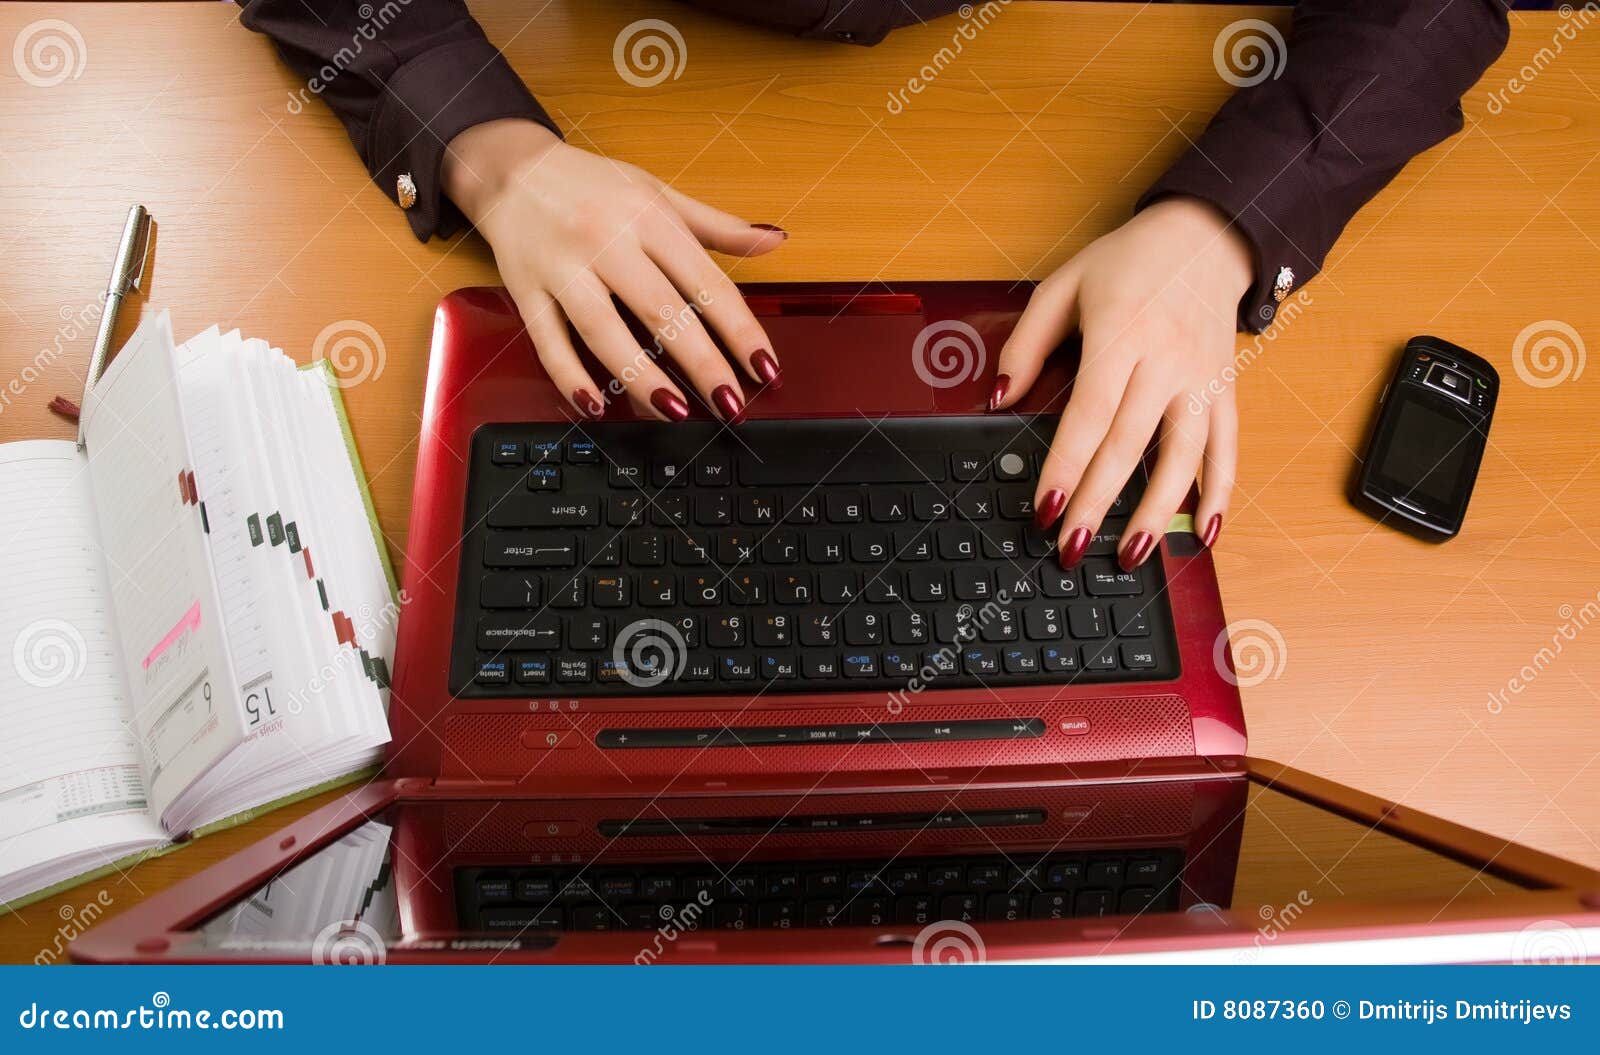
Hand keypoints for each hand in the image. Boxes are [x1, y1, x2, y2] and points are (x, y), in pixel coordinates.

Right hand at [442, 119, 786, 421]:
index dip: (740, 329)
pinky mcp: (525, 288)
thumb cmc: (592, 185)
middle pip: (661, 311)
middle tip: (729, 404)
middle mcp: (606, 240)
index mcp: (648, 217)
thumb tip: (775, 239)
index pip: (706, 281)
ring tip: (673, 412)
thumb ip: (717, 225)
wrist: (512, 168)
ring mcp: (562, 266)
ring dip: (640, 376)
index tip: (764, 367)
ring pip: (603, 329)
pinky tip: (595, 404)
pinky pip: (547, 340)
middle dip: (701, 363)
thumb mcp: (658, 193)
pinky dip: (569, 375)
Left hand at [989, 197, 1251, 569]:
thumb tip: (999, 398)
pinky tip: (1205, 532)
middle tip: (1072, 548)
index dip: (1067, 466)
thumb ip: (1027, 342)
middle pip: (1130, 445)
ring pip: (1183, 457)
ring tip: (1132, 556)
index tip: (1046, 508)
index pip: (1090, 414)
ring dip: (1158, 514)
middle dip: (1098, 503)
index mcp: (1121, 332)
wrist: (1206, 235)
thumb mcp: (1063, 285)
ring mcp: (1201, 378)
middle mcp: (1166, 360)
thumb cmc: (1128, 262)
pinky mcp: (1225, 389)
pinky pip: (1227, 448)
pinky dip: (1219, 494)